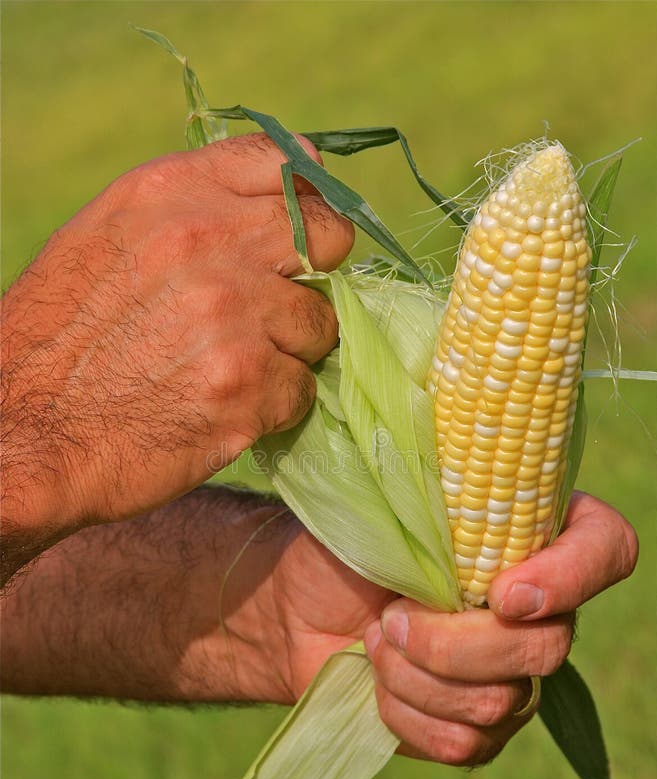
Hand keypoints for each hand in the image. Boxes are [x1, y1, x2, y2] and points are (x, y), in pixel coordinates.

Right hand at [1, 134, 352, 556]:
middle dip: (313, 277)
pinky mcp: (245, 388)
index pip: (285, 166)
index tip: (302, 237)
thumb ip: (197, 201)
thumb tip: (298, 166)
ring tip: (231, 367)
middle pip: (327, 240)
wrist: (27, 434)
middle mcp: (209, 244)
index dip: (308, 204)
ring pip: (319, 325)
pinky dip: (274, 406)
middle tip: (277, 310)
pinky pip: (302, 390)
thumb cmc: (61, 336)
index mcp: (170, 195)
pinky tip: (225, 407)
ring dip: (289, 351)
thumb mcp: (107, 236)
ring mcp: (232, 317)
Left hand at [262, 491, 636, 764]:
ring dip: (416, 674)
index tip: (499, 592)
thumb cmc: (341, 550)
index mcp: (529, 534)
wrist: (296, 610)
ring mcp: (511, 672)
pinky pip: (465, 743)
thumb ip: (437, 514)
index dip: (571, 577)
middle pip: (548, 647)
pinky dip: (405, 714)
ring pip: (499, 702)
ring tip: (375, 641)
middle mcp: (538, 606)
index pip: (607, 548)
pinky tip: (378, 681)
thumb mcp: (384, 511)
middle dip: (454, 643)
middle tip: (390, 617)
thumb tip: (478, 558)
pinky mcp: (477, 727)